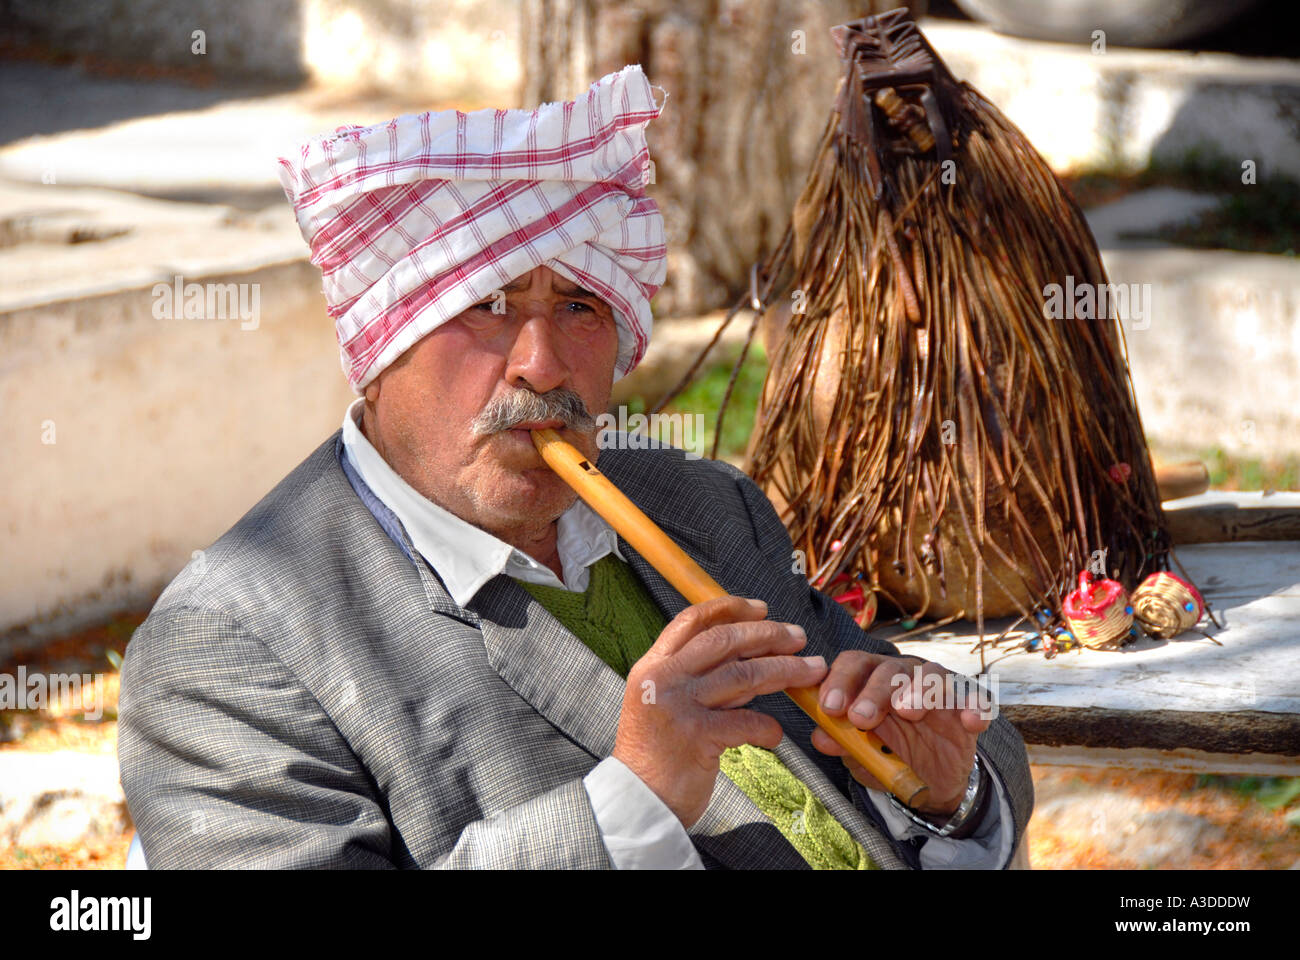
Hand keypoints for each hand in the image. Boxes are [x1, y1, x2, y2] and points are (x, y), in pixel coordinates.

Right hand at [612, 595, 828, 828]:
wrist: (638, 802)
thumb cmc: (656, 754)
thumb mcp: (664, 703)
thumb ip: (697, 677)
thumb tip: (750, 655)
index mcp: (652, 666)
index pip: (692, 621)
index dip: (730, 609)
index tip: (762, 609)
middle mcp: (663, 679)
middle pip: (725, 642)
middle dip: (767, 635)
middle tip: (798, 636)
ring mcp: (680, 707)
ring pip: (743, 675)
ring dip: (784, 670)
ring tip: (812, 669)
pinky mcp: (698, 738)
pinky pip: (747, 722)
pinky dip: (768, 726)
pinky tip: (776, 734)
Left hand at [809, 651, 992, 817]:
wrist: (928, 778)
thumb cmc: (888, 752)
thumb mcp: (862, 753)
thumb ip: (843, 742)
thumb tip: (820, 738)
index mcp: (870, 678)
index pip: (853, 663)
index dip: (840, 681)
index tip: (830, 708)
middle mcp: (903, 675)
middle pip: (889, 669)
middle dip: (874, 692)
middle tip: (862, 718)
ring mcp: (937, 688)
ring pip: (931, 674)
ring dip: (919, 690)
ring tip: (907, 711)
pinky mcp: (966, 706)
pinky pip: (974, 698)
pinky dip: (974, 706)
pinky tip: (969, 721)